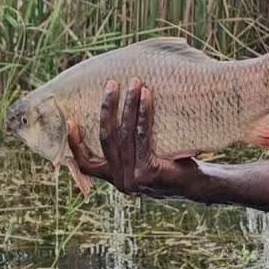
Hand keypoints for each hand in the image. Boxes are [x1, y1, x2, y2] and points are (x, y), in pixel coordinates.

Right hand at [65, 77, 197, 196]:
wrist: (198, 185)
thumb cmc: (172, 166)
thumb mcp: (143, 160)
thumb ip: (126, 150)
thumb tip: (111, 113)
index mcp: (115, 179)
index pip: (87, 164)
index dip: (75, 144)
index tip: (70, 121)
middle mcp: (120, 182)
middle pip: (106, 139)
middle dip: (107, 108)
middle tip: (111, 84)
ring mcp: (133, 179)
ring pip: (124, 135)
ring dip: (128, 104)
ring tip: (134, 83)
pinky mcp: (148, 172)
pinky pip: (142, 137)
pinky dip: (142, 114)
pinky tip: (146, 97)